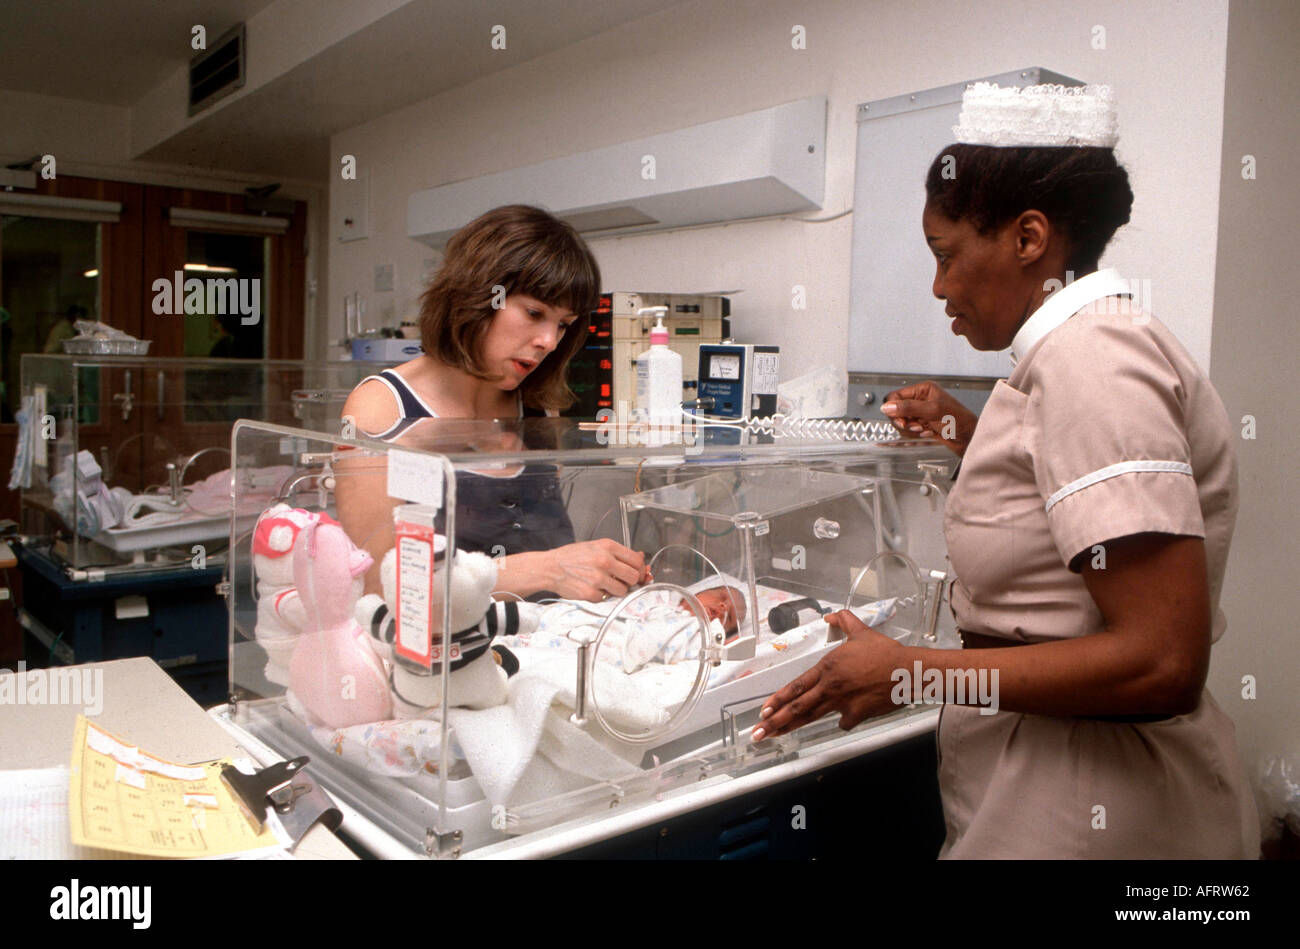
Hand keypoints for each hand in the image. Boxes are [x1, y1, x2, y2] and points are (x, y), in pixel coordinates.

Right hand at [547, 538, 649, 600]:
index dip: (640, 569)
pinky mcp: (590, 593)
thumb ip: (618, 553)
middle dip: (631, 581)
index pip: (636, 560)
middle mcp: (604, 561)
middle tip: (623, 580)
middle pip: (634, 577)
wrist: (550, 567)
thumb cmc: (572, 557)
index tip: (638, 573)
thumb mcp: (596, 547)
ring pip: (623, 590)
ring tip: (605, 584)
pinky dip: (601, 595)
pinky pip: (606, 598)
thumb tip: (640, 558)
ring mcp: (597, 578)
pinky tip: (592, 588)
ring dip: (617, 590)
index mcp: (607, 546)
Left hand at [751, 610, 904, 740]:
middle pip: (797, 707)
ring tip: (774, 736)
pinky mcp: (857, 715)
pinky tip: (844, 719)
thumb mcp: (861, 632)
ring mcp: (842, 703)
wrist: (907, 670)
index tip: (764, 709)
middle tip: (758, 732)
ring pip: (811, 717)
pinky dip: (842, 721)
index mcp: (827, 667)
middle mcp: (830, 687)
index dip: (778, 699)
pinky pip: (843, 722)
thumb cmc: (885, 653)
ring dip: (790, 727)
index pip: (796, 686)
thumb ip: (843, 622)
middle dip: (774, 721)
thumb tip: (832, 615)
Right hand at [881, 381, 977, 455]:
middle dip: (903, 421)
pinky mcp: (920, 425)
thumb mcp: (933, 411)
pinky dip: (914, 434)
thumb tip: (888, 406)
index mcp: (923, 390)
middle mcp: (920, 400)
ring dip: (910, 429)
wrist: (969, 438)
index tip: (900, 419)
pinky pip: (907, 431)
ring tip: (924, 429)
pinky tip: (927, 432)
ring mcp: (919, 414)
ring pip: (900, 422)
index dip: (894, 408)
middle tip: (915, 425)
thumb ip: (909, 408)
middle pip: (895, 410)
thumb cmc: (960, 420)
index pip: (895, 396)